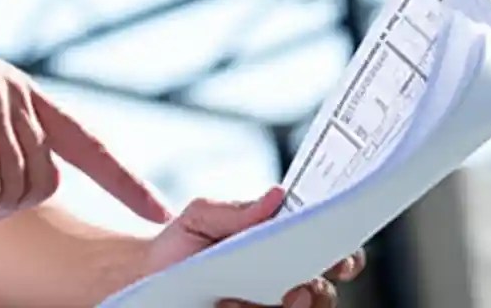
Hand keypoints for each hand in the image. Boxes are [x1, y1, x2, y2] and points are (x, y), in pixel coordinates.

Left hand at [142, 186, 365, 307]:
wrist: (144, 276)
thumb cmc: (179, 244)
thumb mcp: (202, 217)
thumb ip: (238, 209)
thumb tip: (277, 194)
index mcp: (285, 247)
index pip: (332, 253)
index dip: (346, 257)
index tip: (341, 258)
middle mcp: (284, 283)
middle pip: (325, 293)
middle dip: (319, 291)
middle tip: (298, 286)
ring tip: (244, 299)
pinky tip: (226, 306)